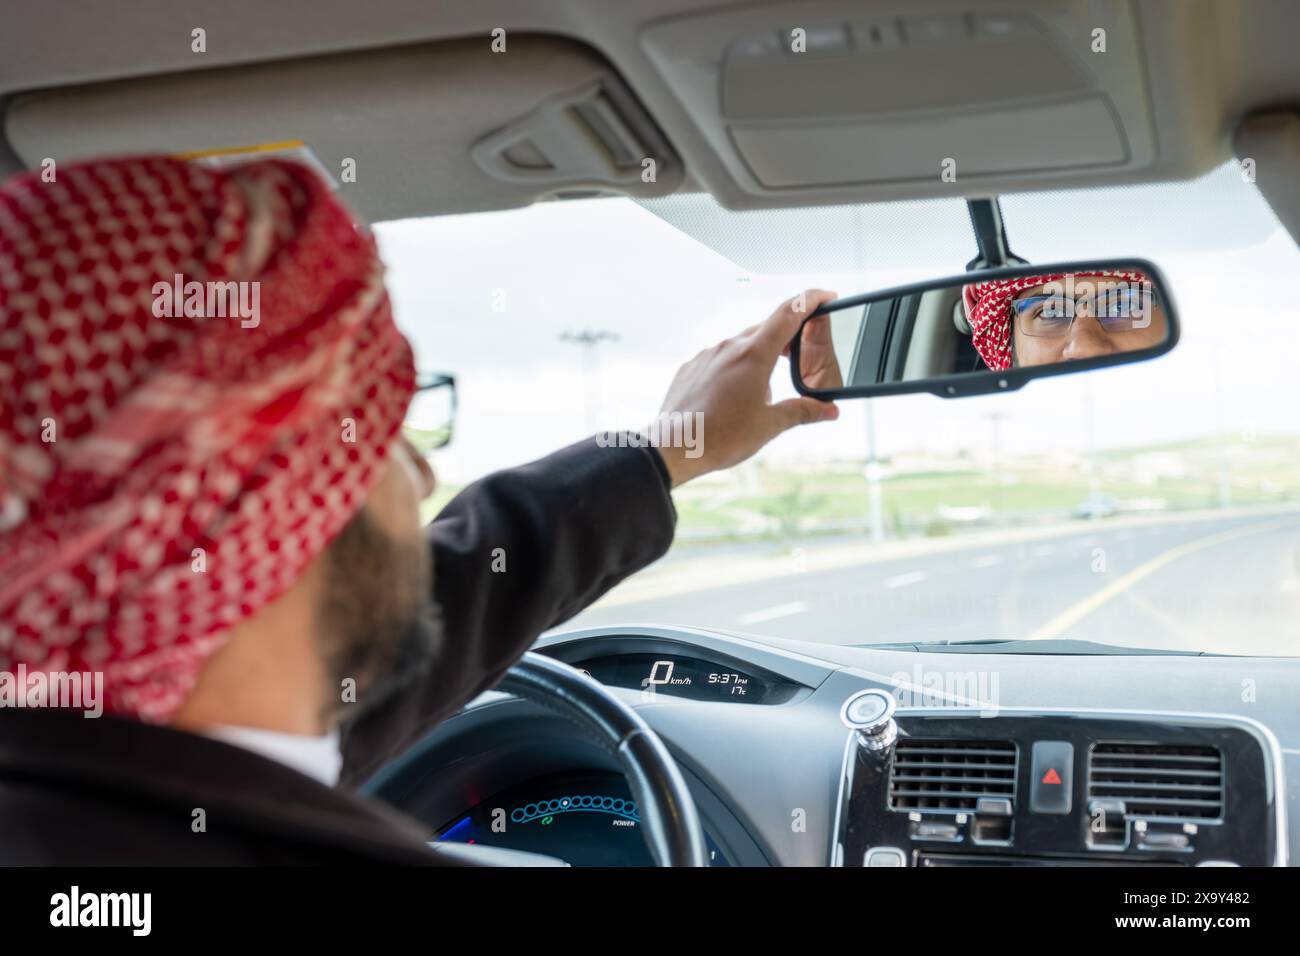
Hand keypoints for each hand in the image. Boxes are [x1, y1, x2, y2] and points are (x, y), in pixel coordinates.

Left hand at [650, 290, 839, 487]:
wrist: (673, 448)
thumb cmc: (720, 437)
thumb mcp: (769, 426)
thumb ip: (802, 412)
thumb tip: (829, 410)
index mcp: (754, 355)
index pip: (790, 312)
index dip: (811, 299)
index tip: (826, 295)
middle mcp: (730, 347)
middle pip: (767, 328)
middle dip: (786, 337)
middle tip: (798, 356)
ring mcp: (708, 354)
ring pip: (741, 344)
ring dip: (758, 356)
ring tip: (762, 388)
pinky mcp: (692, 366)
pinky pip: (719, 358)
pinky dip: (733, 367)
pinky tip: (733, 394)